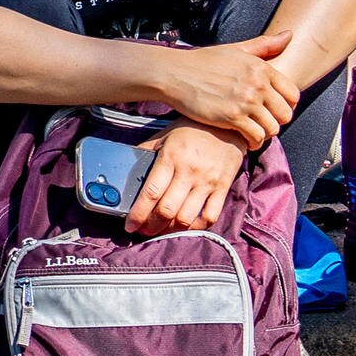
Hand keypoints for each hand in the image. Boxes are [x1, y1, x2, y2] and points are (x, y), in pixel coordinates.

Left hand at [131, 118, 248, 236]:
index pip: (151, 192)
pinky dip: (196, 227)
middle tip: (143, 231)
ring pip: (186, 217)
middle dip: (151, 226)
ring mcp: (207, 181)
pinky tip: (186, 227)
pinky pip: (210, 216)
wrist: (229, 124)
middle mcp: (189, 171)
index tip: (130, 225)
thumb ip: (147, 151)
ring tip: (162, 230)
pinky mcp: (223, 187)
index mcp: (171, 157)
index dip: (138, 213)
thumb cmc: (192, 130)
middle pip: (167, 210)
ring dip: (171, 230)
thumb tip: (126, 167)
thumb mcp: (165, 135)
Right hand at [147, 33, 303, 150]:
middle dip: (277, 121)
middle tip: (263, 123)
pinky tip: (245, 140)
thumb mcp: (236, 49)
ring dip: (265, 134)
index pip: (293, 94)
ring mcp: (245, 101)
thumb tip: (290, 34)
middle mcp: (257, 84)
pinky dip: (253, 143)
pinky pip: (256, 137)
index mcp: (261, 68)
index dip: (287, 105)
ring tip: (254, 132)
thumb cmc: (204, 61)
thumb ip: (265, 45)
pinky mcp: (232, 117)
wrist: (175, 74)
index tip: (274, 109)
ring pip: (272, 128)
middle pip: (285, 114)